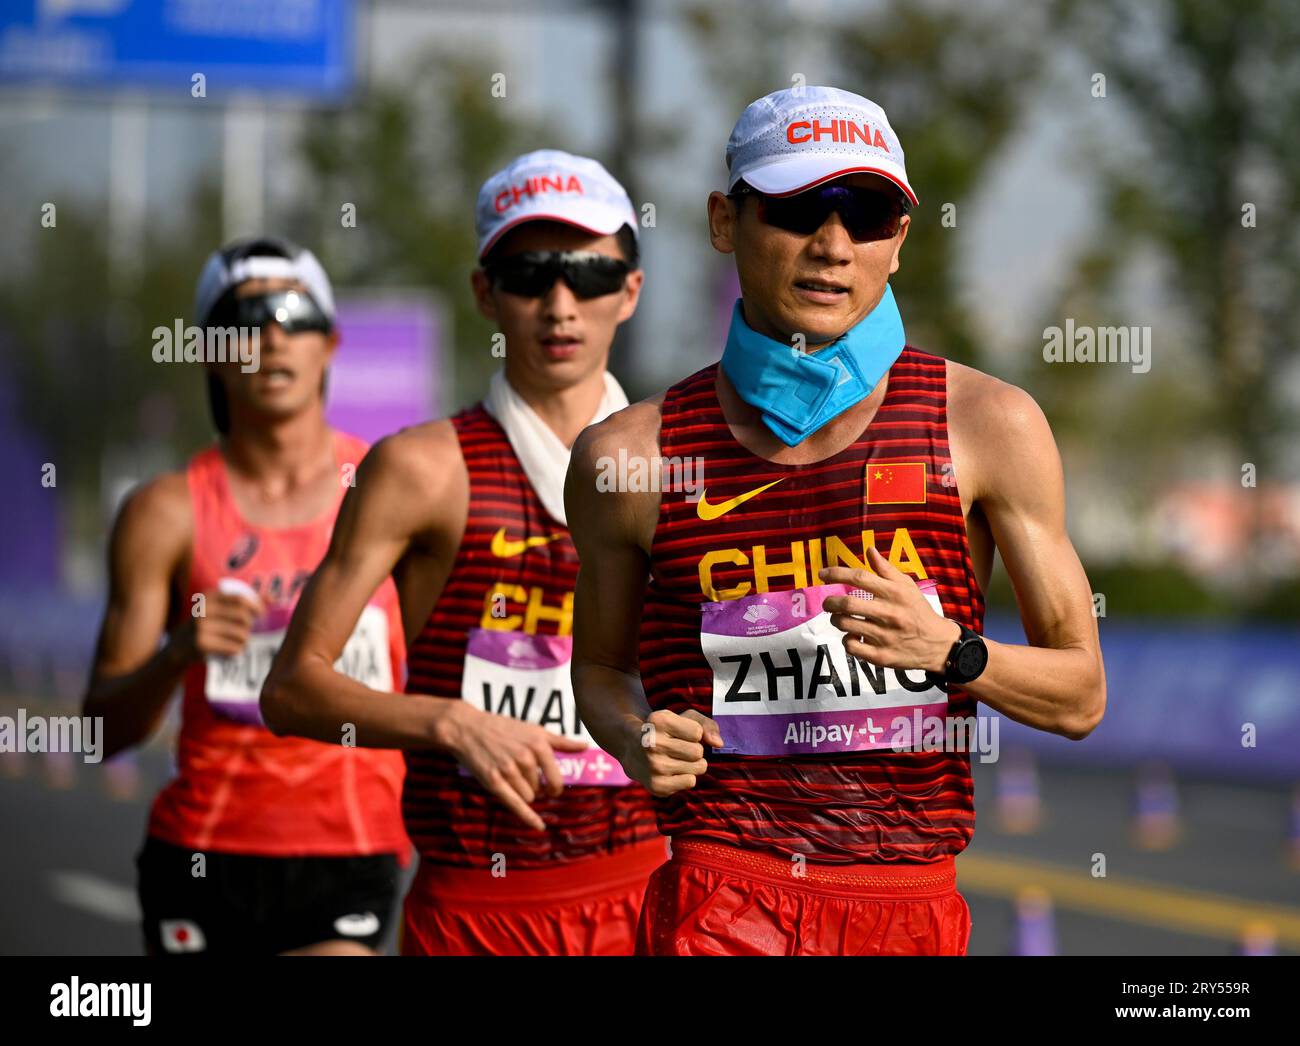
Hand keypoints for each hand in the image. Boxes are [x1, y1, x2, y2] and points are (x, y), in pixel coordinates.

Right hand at [171, 587, 264, 662]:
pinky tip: (230, 650)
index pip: (240, 599)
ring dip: (244, 641)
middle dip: (249, 626)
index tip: (260, 614)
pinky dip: (237, 651)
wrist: (177, 648)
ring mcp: (201, 627)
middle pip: (243, 617)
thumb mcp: (217, 610)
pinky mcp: (202, 644)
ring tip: (237, 642)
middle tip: (245, 631)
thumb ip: (242, 603)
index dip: (255, 606)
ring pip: (241, 634)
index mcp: (208, 597)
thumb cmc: (206, 626)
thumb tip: (273, 597)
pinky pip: (234, 648)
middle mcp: (203, 610)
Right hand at [437, 703, 587, 831]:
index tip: (551, 789)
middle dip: (535, 789)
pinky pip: (515, 804)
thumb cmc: (503, 728)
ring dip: (522, 793)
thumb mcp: (534, 730)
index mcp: (539, 744)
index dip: (554, 788)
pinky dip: (528, 817)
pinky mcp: (493, 780)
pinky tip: (538, 826)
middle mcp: (526, 757)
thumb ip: (561, 741)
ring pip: (527, 797)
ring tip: (510, 778)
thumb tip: (586, 747)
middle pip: (540, 790)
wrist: (468, 728)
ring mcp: (509, 770)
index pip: (556, 779)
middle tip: (525, 781)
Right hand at [621, 709, 722, 797]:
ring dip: (692, 763)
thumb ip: (706, 724)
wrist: (632, 750)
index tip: (676, 733)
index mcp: (658, 721)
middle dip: (694, 749)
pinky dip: (686, 776)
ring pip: (699, 767)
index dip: (692, 733)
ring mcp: (653, 766)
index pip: (697, 732)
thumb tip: (719, 744)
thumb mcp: (683, 718)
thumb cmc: (665, 731)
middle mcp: (652, 744)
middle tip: (676, 748)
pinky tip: (671, 771)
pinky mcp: (657, 786)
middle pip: (698, 751)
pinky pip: (691, 781)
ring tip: (674, 759)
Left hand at [819, 545, 959, 671]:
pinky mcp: (881, 656)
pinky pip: (851, 646)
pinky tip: (852, 636)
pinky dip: (846, 640)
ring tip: (839, 618)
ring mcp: (884, 636)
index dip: (836, 573)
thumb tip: (869, 550)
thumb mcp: (907, 586)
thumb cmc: (918, 611)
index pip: (860, 578)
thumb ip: (886, 569)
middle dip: (830, 602)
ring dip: (836, 620)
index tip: (822, 574)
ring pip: (845, 625)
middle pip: (847, 603)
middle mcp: (889, 613)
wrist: (938, 644)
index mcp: (894, 593)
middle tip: (827, 603)